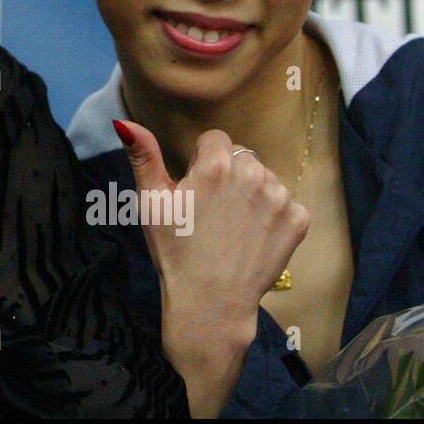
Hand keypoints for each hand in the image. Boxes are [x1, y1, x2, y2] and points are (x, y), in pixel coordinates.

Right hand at [115, 120, 309, 415]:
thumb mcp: (152, 202)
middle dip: (229, 175)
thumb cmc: (175, 250)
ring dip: (253, 193)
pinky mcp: (299, 220)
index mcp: (216, 165)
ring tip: (234, 225)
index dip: (202, 162)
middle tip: (213, 210)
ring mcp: (280, 198)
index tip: (196, 190)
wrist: (210, 302)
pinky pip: (287, 203)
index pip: (215, 139)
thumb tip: (124, 121)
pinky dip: (274, 216)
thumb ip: (143, 156)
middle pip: (242, 157)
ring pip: (265, 178)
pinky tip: (255, 236)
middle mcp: (253, 174)